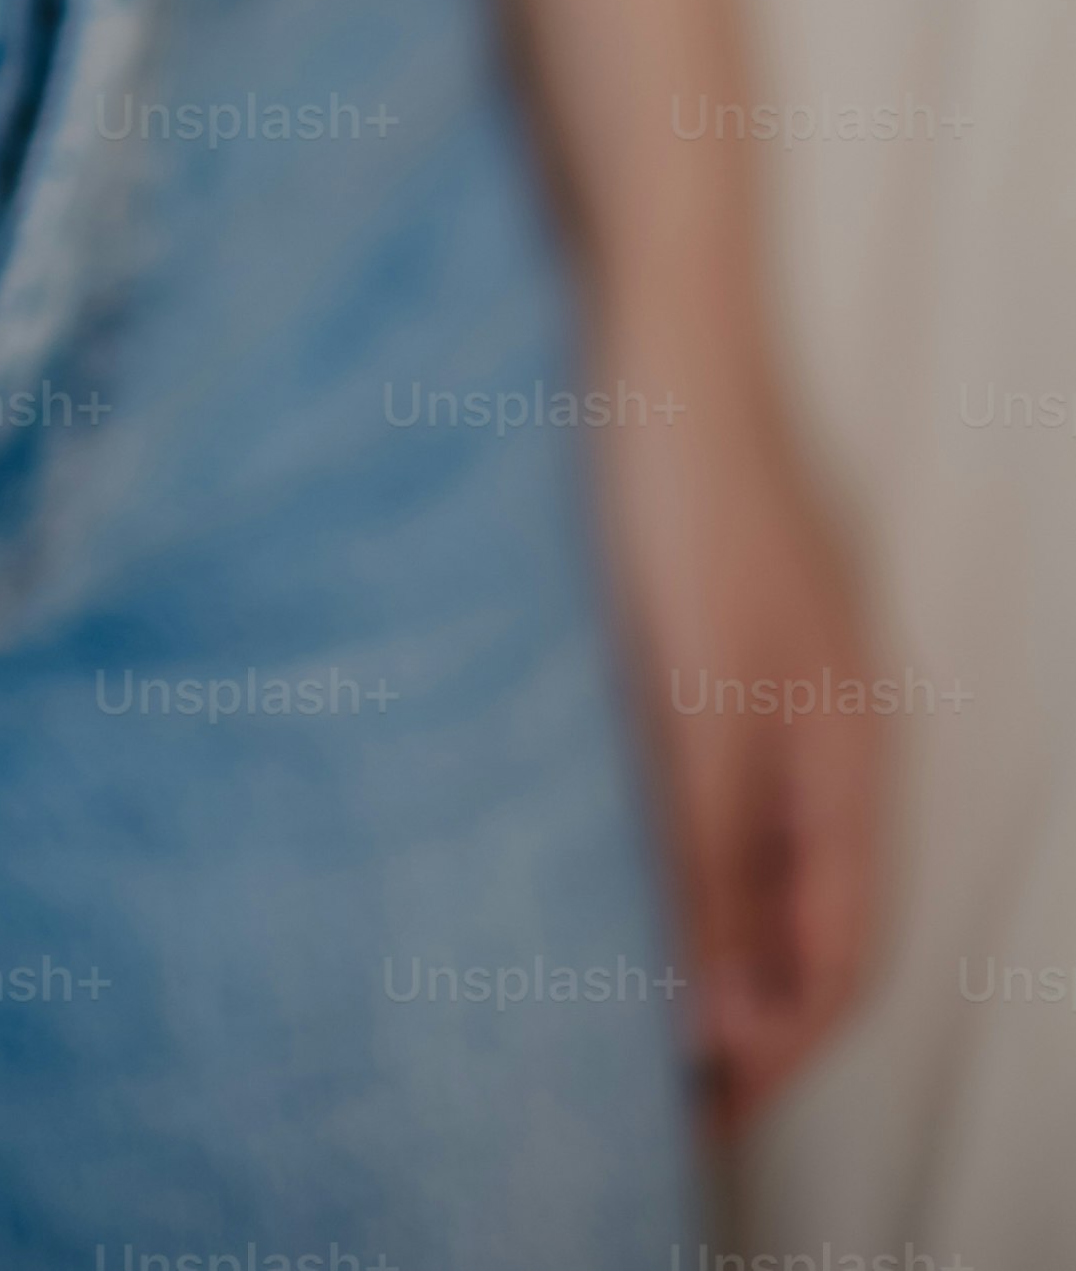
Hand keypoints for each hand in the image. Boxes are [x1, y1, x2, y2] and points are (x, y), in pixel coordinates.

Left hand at [596, 332, 881, 1132]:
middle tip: (640, 1075)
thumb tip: (720, 1014)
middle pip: (803, 912)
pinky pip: (712, 785)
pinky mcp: (714, 642)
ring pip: (755, 851)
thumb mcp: (693, 694)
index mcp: (848, 754)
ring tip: (611, 992)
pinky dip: (674, 849)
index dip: (774, 1045)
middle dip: (739, 1006)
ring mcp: (776, 683)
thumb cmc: (679, 498)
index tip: (691, 1111)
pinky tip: (603, 862)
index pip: (837, 951)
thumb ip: (709, 851)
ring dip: (702, 931)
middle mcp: (827, 731)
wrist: (656, 340)